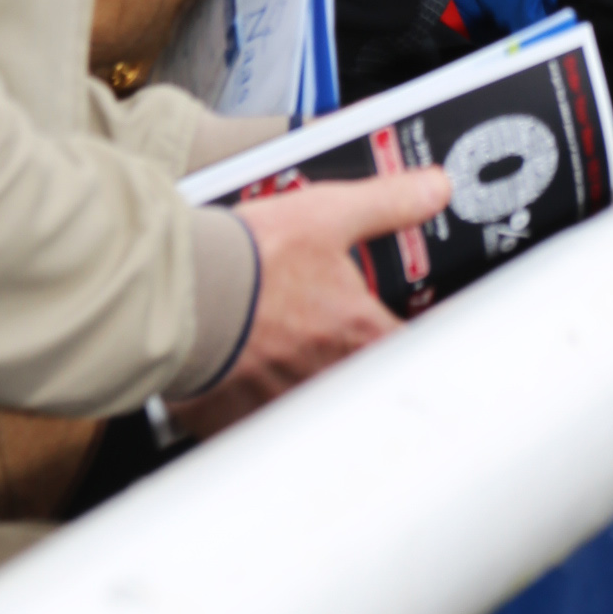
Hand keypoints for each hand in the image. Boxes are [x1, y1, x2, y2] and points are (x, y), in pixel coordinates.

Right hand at [176, 166, 450, 436]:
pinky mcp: (235, 422)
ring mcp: (283, 405)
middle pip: (361, 381)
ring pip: (310, 406)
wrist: (177, 292)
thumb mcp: (330, 214)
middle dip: (354, 361)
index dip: (414, 340)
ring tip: (282, 352)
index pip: (413, 351)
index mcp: (360, 333)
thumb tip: (434, 189)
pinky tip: (243, 378)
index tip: (410, 333)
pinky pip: (256, 424)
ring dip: (305, 383)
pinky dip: (254, 405)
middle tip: (329, 335)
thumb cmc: (250, 260)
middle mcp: (329, 378)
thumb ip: (390, 203)